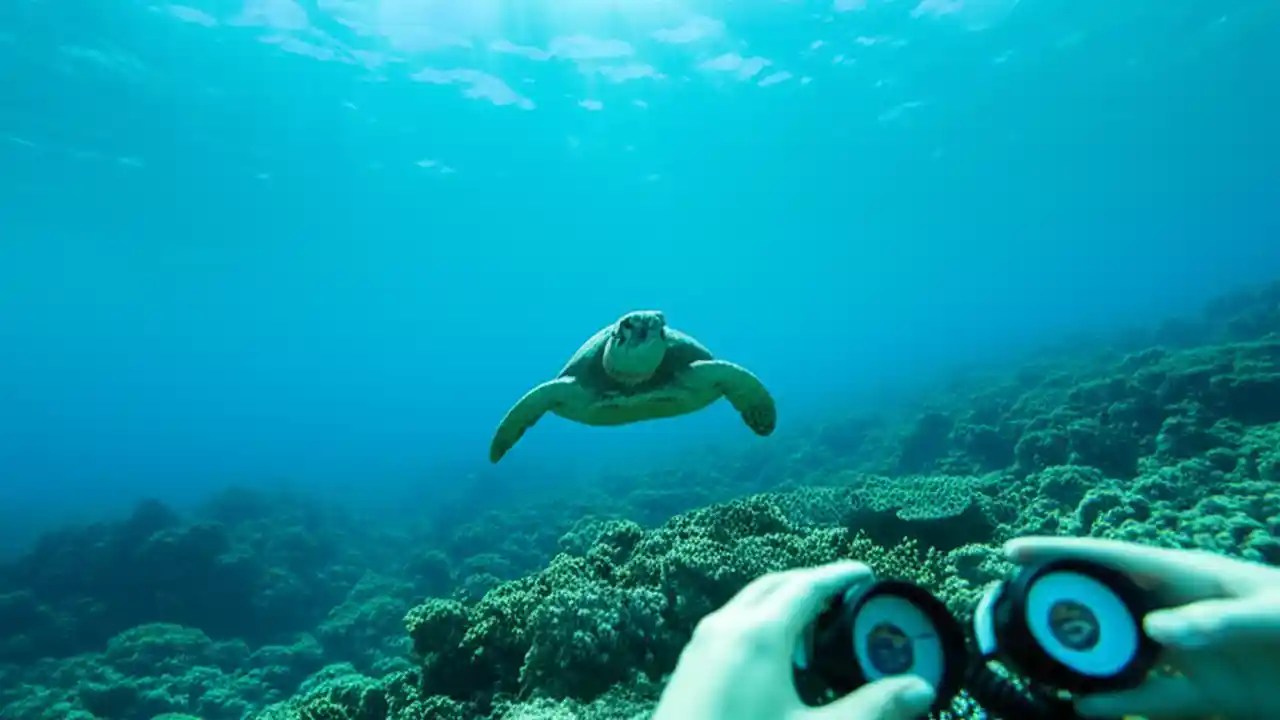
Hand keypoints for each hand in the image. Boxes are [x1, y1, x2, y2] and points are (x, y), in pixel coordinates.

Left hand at [652, 560, 936, 719]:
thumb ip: (870, 709)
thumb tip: (919, 688)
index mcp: (758, 634)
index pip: (807, 586)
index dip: (840, 576)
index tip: (866, 573)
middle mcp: (725, 627)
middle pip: (774, 586)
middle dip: (811, 585)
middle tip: (846, 598)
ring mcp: (700, 646)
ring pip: (747, 604)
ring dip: (782, 605)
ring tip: (815, 631)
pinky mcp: (688, 667)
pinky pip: (730, 626)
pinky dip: (759, 624)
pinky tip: (776, 661)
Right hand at [1004, 535, 1279, 719]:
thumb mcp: (1273, 616)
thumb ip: (1219, 619)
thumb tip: (1155, 630)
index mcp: (1189, 576)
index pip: (1112, 558)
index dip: (1062, 552)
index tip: (1012, 551)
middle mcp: (1179, 612)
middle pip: (1106, 605)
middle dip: (1061, 606)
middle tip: (1011, 617)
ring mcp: (1189, 655)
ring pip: (1120, 655)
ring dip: (1085, 661)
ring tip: (1040, 666)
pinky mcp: (1205, 695)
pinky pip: (1150, 699)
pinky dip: (1117, 704)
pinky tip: (1084, 708)